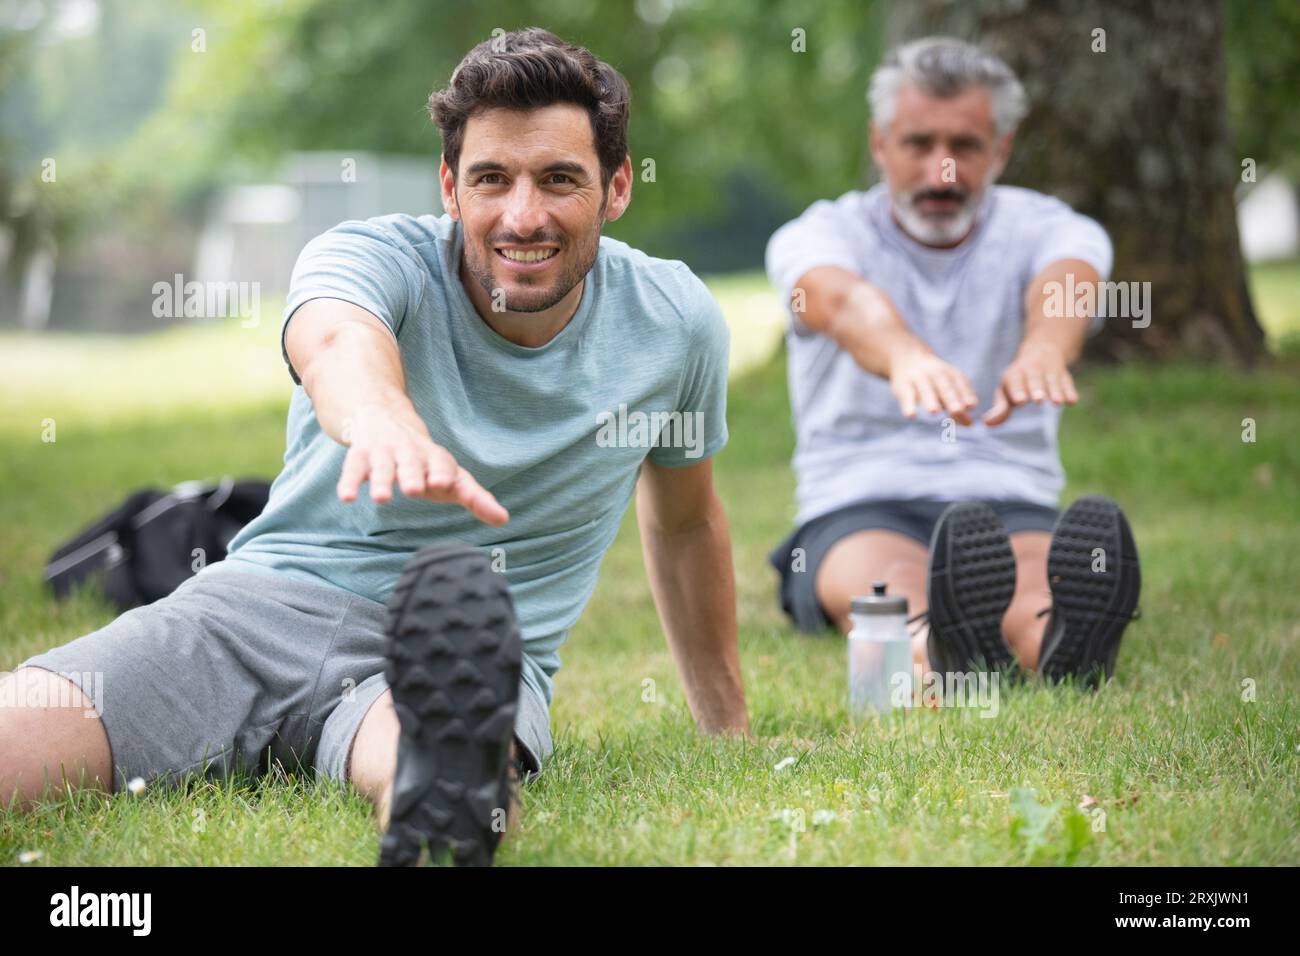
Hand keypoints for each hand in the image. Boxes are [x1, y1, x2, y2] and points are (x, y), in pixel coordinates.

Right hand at [335, 403, 508, 525]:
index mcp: (435, 458)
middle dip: (413, 474)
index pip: (443, 464)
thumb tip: (504, 519)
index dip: (443, 473)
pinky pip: (353, 469)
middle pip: (412, 462)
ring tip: (381, 498)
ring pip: (382, 466)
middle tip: (415, 490)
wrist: (385, 418)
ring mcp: (384, 452)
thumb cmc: (426, 462)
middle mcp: (411, 452)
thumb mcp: (450, 476)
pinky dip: (349, 482)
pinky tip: (347, 498)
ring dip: (381, 480)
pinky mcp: (360, 456)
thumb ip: (475, 497)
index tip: (443, 484)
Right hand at [888, 345, 978, 425]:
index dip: (966, 395)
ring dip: (930, 400)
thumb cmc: (934, 381)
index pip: (960, 385)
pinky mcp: (903, 386)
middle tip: (958, 410)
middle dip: (951, 399)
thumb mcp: (948, 391)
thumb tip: (970, 424)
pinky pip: (907, 396)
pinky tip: (911, 416)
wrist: (907, 358)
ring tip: (934, 412)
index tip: (971, 405)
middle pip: (945, 387)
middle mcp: (936, 374)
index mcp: (951, 375)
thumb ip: (958, 408)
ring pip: (926, 390)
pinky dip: (908, 405)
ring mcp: (919, 379)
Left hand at [984, 341, 1078, 425]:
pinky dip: (1070, 391)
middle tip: (1037, 400)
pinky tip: (1072, 401)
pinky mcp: (1064, 374)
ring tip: (1056, 402)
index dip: (1017, 390)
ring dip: (1055, 390)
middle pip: (1034, 379)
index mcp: (1014, 374)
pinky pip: (1067, 381)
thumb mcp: (1007, 391)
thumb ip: (1000, 408)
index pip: (1015, 381)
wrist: (1041, 352)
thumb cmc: (1019, 381)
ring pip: (1052, 379)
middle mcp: (1031, 369)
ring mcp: (1049, 370)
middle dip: (1036, 389)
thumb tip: (987, 424)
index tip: (1020, 401)